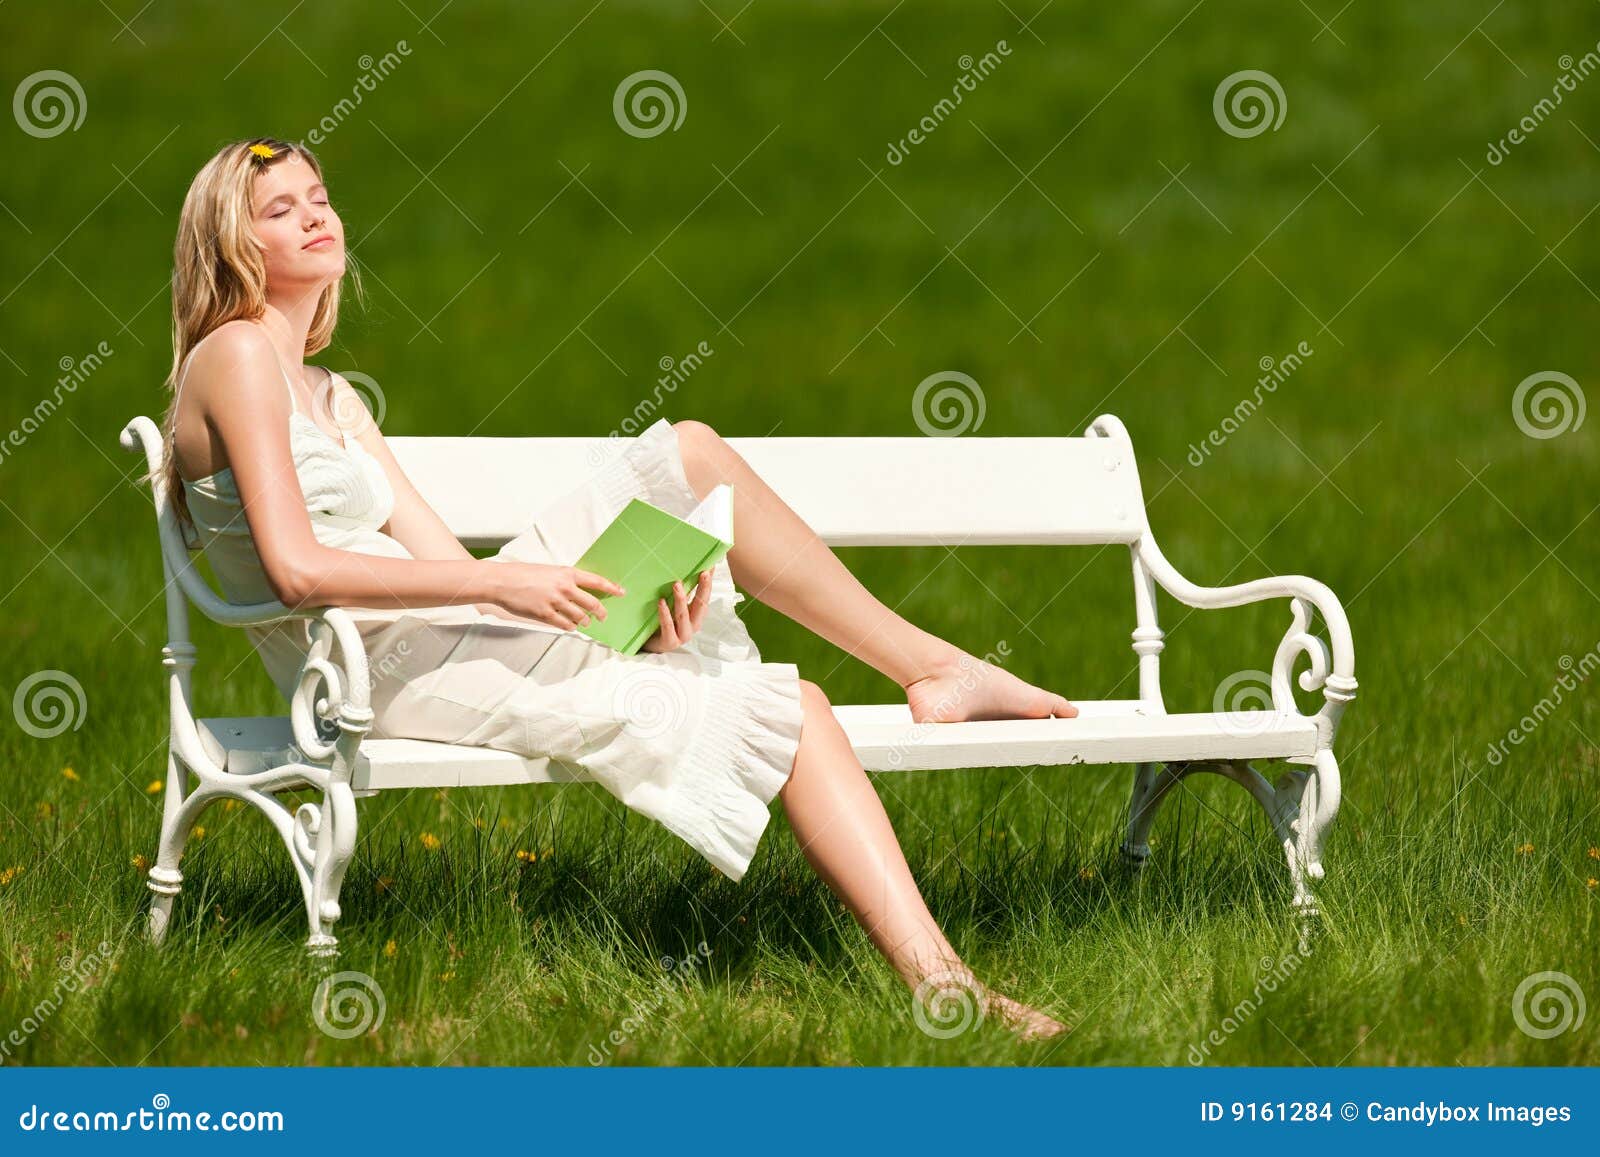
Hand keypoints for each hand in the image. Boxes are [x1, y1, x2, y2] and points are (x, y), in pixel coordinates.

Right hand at [487, 562, 625, 630]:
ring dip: (584, 621)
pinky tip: (570, 625)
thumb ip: (565, 579)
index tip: (621, 592)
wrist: (502, 581)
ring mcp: (555, 602)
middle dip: (600, 612)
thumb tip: (580, 590)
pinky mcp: (545, 615)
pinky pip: (565, 625)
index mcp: (566, 573)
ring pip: (580, 617)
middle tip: (603, 616)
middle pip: (592, 603)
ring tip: (584, 622)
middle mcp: (564, 587)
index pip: (596, 581)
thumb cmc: (523, 574)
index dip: (612, 588)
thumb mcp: (549, 571)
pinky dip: (570, 627)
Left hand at [640, 569, 712, 652]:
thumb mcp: (676, 607)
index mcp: (697, 615)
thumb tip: (687, 571)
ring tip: (676, 584)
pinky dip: (664, 613)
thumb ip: (684, 593)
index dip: (709, 583)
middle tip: (703, 573)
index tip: (710, 567)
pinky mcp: (670, 642)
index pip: (706, 597)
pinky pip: (668, 626)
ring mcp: (683, 635)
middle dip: (703, 589)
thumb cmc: (665, 623)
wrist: (651, 646)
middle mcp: (693, 625)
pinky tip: (661, 602)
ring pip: (684, 615)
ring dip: (681, 599)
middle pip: (701, 605)